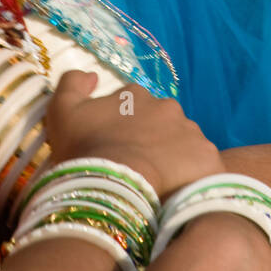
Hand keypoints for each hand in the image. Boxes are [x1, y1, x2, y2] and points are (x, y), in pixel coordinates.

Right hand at [45, 71, 222, 198]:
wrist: (115, 189)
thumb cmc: (85, 151)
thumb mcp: (62, 112)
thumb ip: (73, 83)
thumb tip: (92, 75)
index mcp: (136, 95)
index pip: (131, 108)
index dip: (122, 129)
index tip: (114, 149)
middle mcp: (168, 106)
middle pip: (159, 124)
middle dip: (150, 142)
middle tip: (135, 169)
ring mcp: (191, 131)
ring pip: (181, 145)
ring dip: (171, 159)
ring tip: (154, 185)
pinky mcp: (208, 158)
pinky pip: (200, 167)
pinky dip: (191, 178)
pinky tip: (175, 194)